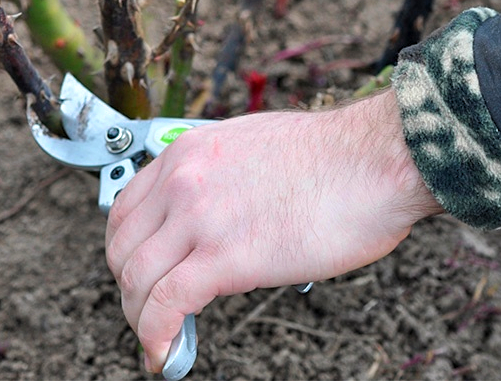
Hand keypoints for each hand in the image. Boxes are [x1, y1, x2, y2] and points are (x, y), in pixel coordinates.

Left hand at [105, 89, 442, 371]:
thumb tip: (217, 213)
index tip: (140, 274)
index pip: (127, 209)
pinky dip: (155, 335)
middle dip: (128, 287)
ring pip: (137, 279)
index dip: (126, 250)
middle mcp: (183, 181)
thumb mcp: (254, 147)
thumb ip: (221, 177)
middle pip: (122, 247)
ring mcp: (200, 217)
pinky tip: (163, 354)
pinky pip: (167, 303)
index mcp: (190, 152)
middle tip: (148, 310)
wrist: (377, 159)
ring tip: (156, 340)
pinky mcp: (226, 255)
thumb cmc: (337, 156)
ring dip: (139, 319)